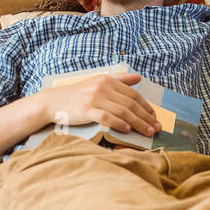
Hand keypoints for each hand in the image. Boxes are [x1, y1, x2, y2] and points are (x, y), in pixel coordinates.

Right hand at [36, 71, 161, 136]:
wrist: (54, 102)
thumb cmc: (78, 95)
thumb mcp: (98, 82)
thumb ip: (119, 80)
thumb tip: (139, 78)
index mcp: (107, 80)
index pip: (133, 95)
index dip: (146, 107)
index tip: (155, 117)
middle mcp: (102, 87)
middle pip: (130, 104)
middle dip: (146, 117)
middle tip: (156, 128)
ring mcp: (94, 98)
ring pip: (122, 112)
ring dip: (138, 123)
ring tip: (147, 132)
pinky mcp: (86, 110)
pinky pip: (107, 118)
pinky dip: (119, 124)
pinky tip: (127, 130)